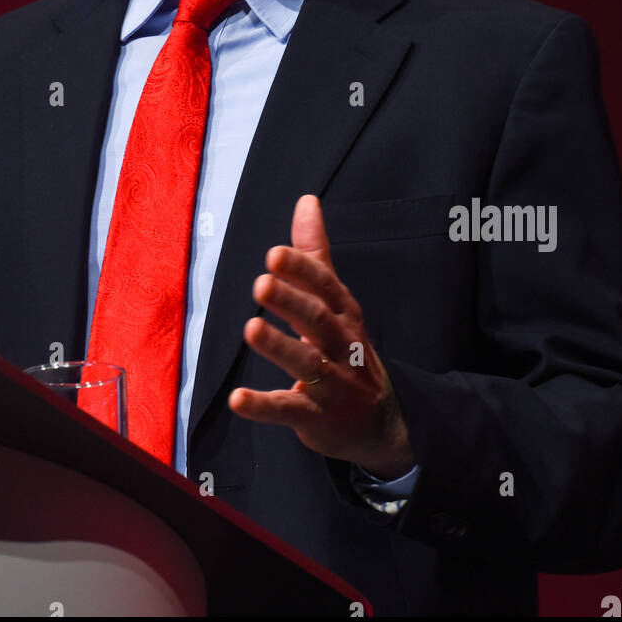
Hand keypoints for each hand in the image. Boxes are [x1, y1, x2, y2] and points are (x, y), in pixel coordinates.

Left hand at [228, 195, 414, 478]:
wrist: (382, 421)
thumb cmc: (348, 349)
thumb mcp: (336, 302)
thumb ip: (315, 254)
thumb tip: (306, 200)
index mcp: (344, 314)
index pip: (325, 287)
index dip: (301, 271)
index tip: (274, 254)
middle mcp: (342, 346)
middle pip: (318, 321)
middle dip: (292, 302)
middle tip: (262, 284)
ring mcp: (332, 384)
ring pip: (307, 363)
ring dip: (279, 347)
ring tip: (251, 328)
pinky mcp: (316, 417)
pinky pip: (289, 410)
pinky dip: (263, 406)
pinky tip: (239, 397)